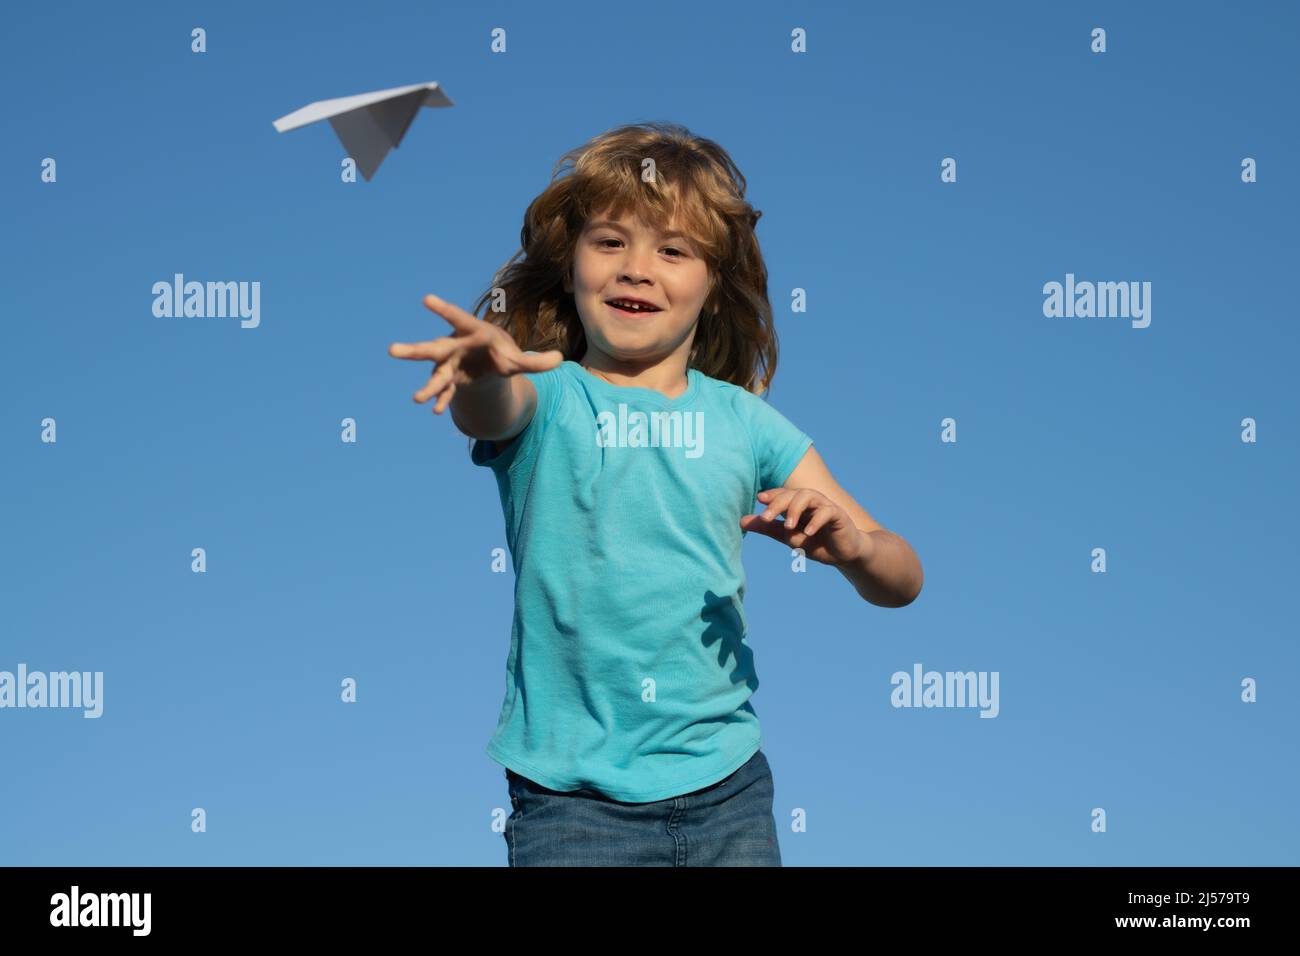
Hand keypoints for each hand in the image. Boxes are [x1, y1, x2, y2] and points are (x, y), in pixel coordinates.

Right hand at [387, 294, 562, 413]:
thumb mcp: (520, 360)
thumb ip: (537, 361)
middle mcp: (456, 347)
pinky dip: (442, 400)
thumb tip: (561, 360)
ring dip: (427, 386)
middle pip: (434, 348)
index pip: (457, 318)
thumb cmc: (503, 354)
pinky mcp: (451, 381)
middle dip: (414, 351)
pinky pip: (445, 391)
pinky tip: (436, 410)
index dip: (443, 310)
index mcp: (472, 333)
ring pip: (435, 374)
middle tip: (391, 350)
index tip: (426, 298)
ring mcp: (450, 365)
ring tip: (416, 399)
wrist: (490, 363)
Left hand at [739, 488, 871, 566]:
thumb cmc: (816, 543)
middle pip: (793, 493)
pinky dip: (816, 521)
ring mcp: (825, 506)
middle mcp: (811, 502)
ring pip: (809, 496)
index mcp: (798, 505)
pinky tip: (807, 533)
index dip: (771, 495)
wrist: (844, 555)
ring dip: (796, 509)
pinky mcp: (839, 515)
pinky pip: (827, 512)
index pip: (782, 494)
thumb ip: (768, 527)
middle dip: (778, 503)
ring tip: (788, 526)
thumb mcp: (788, 537)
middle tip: (766, 517)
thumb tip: (741, 520)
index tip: (759, 499)